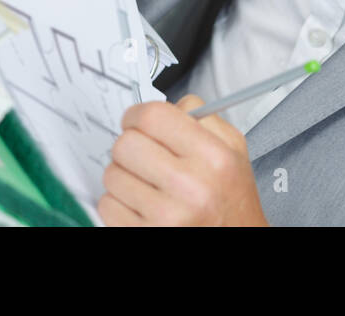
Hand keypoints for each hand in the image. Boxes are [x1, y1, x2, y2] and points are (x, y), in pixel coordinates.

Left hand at [98, 95, 269, 226]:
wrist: (237, 238)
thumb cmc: (232, 199)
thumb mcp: (234, 149)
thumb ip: (204, 118)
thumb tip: (168, 105)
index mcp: (214, 157)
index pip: (154, 116)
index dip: (137, 114)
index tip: (136, 120)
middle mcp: (190, 186)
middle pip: (126, 144)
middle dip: (130, 144)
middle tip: (142, 152)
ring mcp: (165, 215)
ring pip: (112, 174)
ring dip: (124, 174)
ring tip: (146, 181)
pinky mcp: (144, 234)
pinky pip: (107, 205)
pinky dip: (118, 201)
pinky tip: (141, 202)